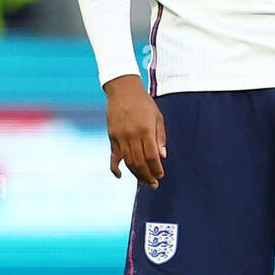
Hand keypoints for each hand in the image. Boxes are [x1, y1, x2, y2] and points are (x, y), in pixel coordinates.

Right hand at [102, 74, 165, 188]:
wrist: (123, 90)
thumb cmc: (144, 103)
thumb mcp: (157, 117)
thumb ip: (160, 137)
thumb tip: (163, 156)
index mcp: (146, 130)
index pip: (152, 156)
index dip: (156, 168)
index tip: (160, 175)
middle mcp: (132, 136)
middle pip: (140, 162)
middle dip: (147, 176)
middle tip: (153, 184)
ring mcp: (120, 137)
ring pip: (128, 162)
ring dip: (136, 174)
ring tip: (143, 181)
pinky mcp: (112, 137)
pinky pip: (113, 157)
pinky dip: (115, 168)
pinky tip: (121, 176)